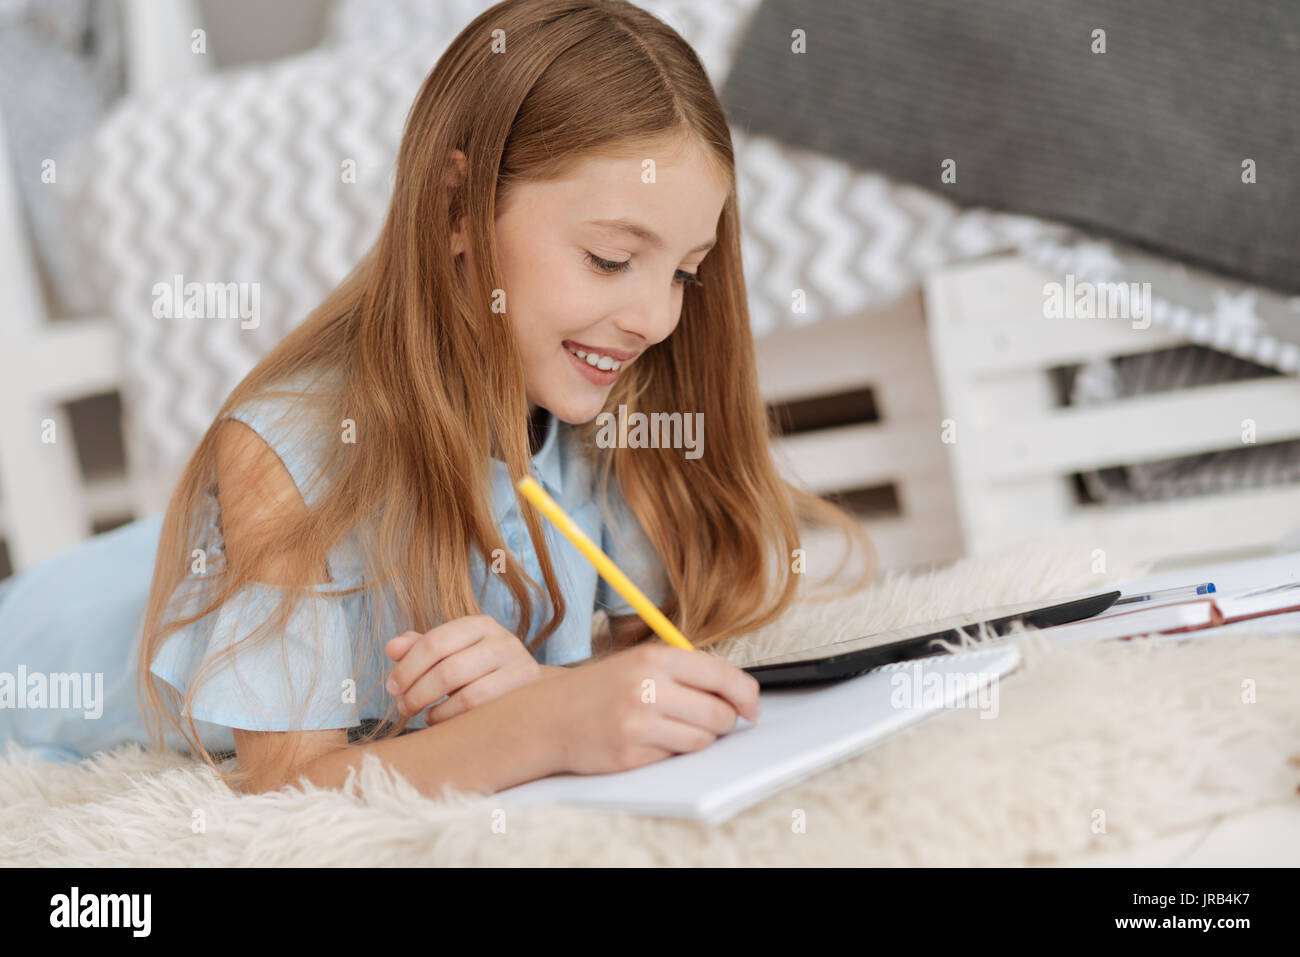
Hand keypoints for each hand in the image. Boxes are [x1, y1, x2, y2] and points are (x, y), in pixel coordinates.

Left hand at [385, 614, 546, 724]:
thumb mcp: (451, 653)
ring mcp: (519, 669)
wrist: (530, 689)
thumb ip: (420, 648)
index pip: (435, 642)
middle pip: (448, 670)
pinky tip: (441, 721)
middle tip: (402, 707)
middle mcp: (503, 642)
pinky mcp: (526, 696)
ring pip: (467, 696)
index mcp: (480, 624)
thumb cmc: (480, 669)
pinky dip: (454, 721)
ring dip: (435, 711)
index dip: (407, 667)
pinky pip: (483, 714)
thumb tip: (391, 648)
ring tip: (422, 715)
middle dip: (417, 693)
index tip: (392, 687)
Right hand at [544, 642, 761, 775]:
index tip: (752, 707)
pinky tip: (647, 741)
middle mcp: (648, 689)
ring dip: (698, 739)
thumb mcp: (639, 664)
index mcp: (655, 659)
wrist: (548, 717)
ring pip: (702, 741)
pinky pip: (674, 760)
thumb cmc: (600, 689)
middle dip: (724, 722)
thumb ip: (686, 673)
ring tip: (674, 729)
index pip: (722, 676)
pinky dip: (669, 754)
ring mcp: (638, 724)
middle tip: (712, 721)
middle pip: (719, 715)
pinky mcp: (630, 756)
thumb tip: (738, 696)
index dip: (746, 695)